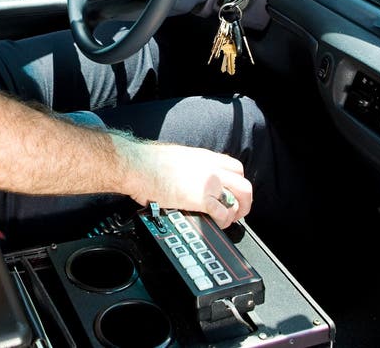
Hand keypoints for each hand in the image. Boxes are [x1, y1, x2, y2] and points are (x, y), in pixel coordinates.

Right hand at [117, 137, 251, 228]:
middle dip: (244, 200)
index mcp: (203, 156)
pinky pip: (224, 213)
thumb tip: (188, 177)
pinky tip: (215, 223)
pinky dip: (223, 222)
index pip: (235, 167)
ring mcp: (208, 182)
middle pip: (244, 183)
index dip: (236, 183)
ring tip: (227, 220)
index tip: (231, 193)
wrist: (136, 165)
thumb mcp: (176, 157)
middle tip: (236, 210)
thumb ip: (189, 166)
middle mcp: (210, 167)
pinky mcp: (201, 198)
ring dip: (238, 211)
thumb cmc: (146, 162)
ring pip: (241, 196)